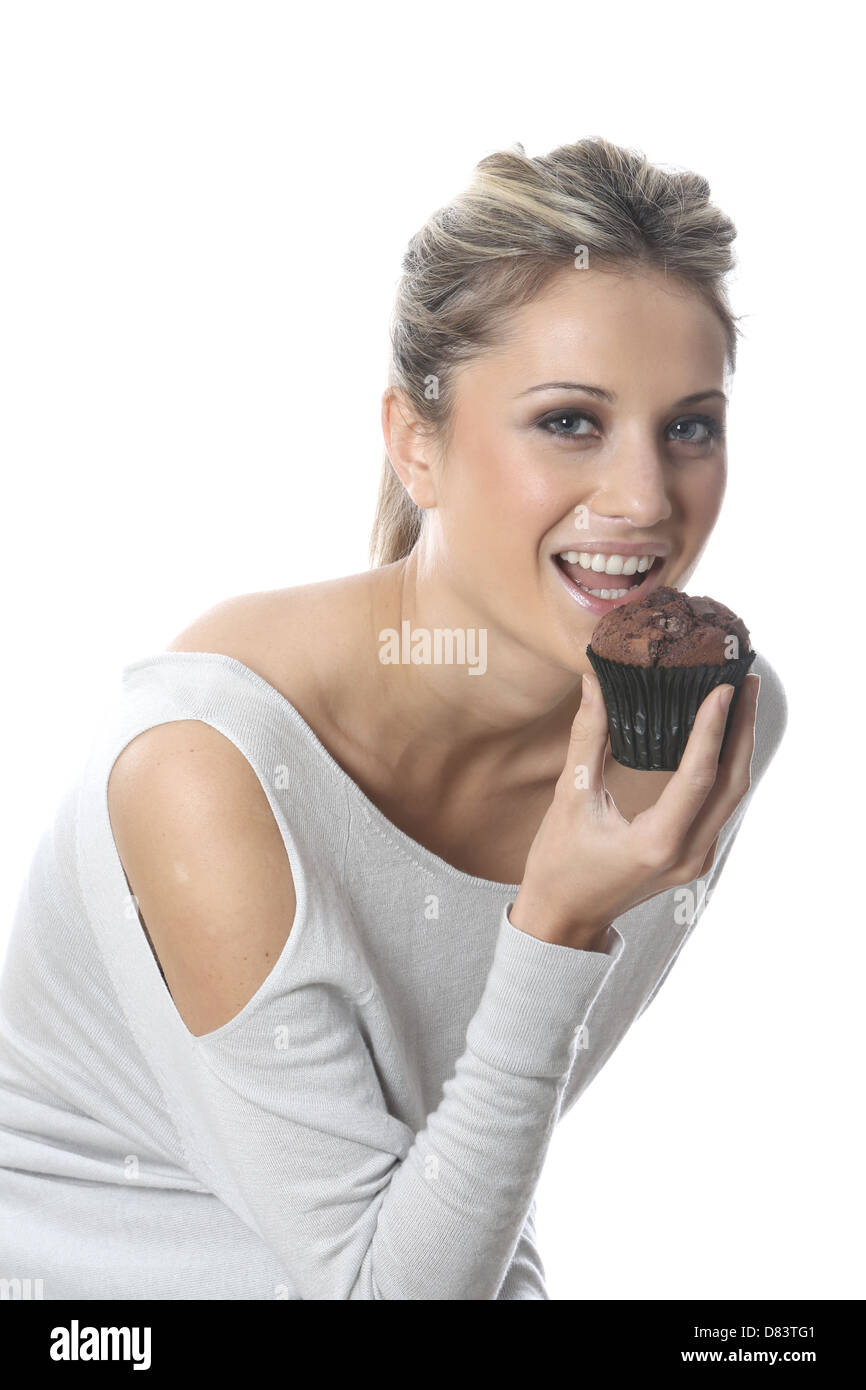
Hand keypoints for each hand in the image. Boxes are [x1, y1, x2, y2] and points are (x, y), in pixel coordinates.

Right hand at [509, 672, 760, 950]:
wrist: (564, 918)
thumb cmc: (559, 862)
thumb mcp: (570, 798)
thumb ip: (588, 738)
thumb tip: (595, 682)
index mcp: (656, 844)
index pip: (698, 777)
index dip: (714, 729)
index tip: (724, 687)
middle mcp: (688, 855)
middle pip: (733, 784)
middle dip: (743, 729)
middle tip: (747, 679)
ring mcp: (697, 860)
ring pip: (733, 796)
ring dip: (739, 746)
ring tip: (741, 699)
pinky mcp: (695, 857)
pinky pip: (721, 807)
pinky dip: (725, 768)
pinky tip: (722, 737)